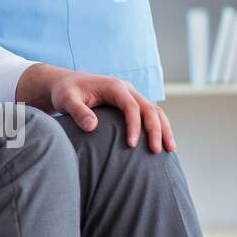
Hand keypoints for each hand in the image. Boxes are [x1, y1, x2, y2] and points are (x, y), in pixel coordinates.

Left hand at [49, 69, 175, 150]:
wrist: (67, 85)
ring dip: (164, 129)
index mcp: (114, 87)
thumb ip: (78, 112)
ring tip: (170, 150)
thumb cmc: (66, 92)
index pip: (131, 106)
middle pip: (149, 108)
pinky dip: (159, 128)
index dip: (134, 125)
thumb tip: (92, 127)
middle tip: (157, 151)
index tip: (132, 145)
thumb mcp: (67, 100)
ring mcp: (131, 96)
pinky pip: (150, 115)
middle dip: (156, 129)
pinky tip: (163, 144)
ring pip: (155, 111)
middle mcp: (127, 89)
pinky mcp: (131, 104)